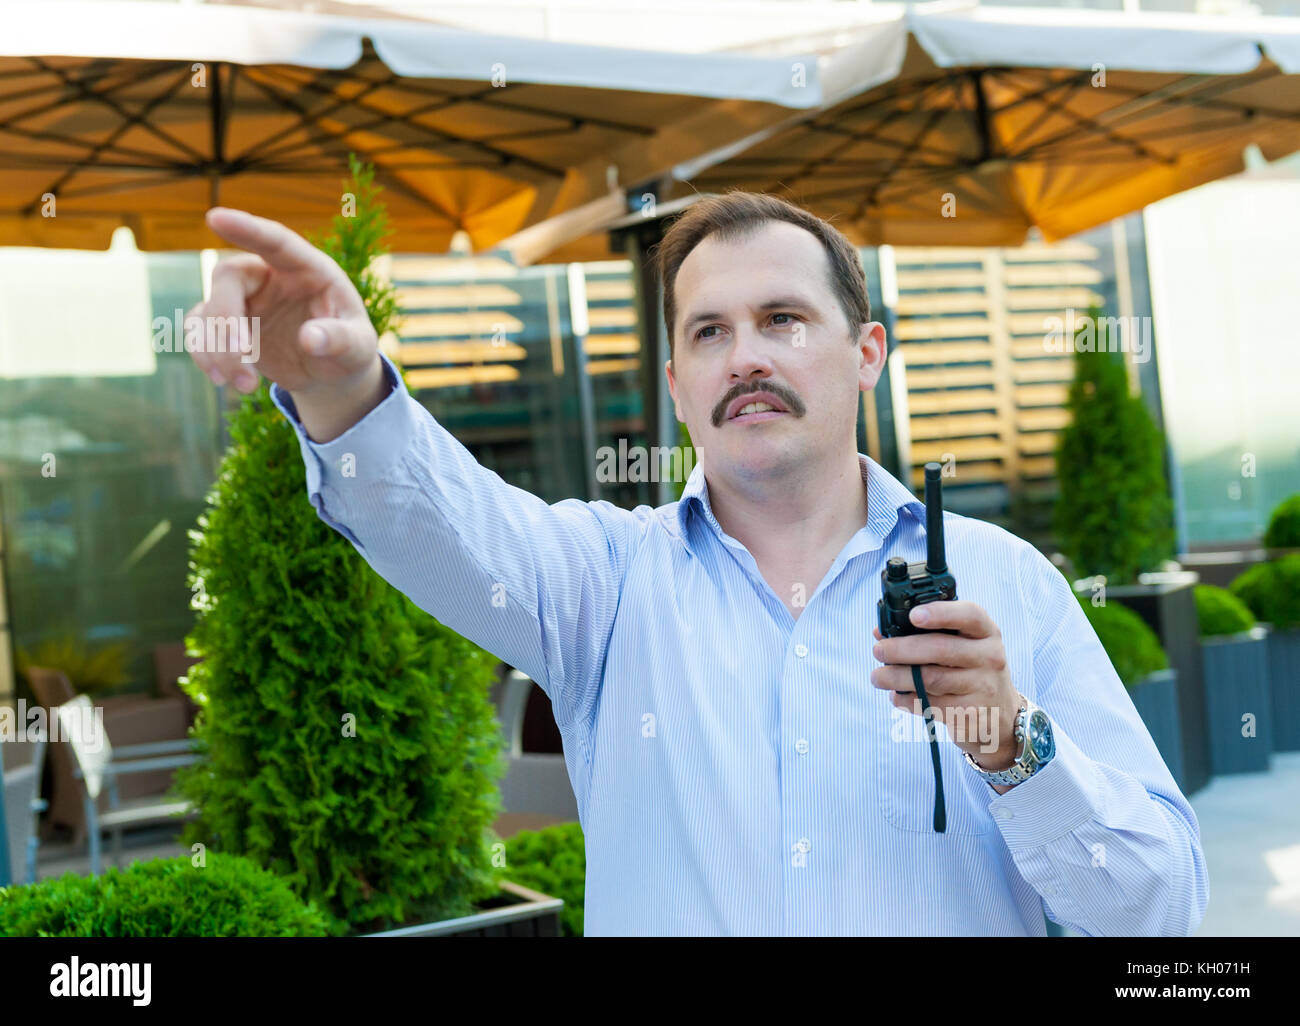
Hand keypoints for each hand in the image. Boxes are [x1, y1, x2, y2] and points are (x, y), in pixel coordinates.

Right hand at [184, 208, 378, 396]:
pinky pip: (200, 332)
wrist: (331, 371)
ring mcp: (245, 299)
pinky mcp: (227, 325)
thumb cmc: (349, 348)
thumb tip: (311, 338)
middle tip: (242, 357)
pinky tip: (226, 380)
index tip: (215, 217)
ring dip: (216, 348)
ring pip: (209, 309)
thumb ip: (340, 340)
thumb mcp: (358, 347)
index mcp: (306, 268)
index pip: (275, 241)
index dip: (246, 228)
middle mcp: (269, 276)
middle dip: (227, 319)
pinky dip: (205, 356)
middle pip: (228, 277)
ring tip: (245, 385)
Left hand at [870, 600, 1021, 773]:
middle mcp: (990, 657)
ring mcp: (983, 687)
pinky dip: (907, 700)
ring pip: (931, 679)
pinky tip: (896, 696)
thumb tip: (880, 632)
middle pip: (941, 648)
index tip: (913, 615)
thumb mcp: (961, 647)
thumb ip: (926, 635)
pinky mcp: (971, 714)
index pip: (969, 615)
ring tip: (878, 677)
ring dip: (897, 677)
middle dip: (902, 649)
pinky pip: (931, 705)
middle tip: (878, 650)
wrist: (1001, 716)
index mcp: (987, 632)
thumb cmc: (970, 671)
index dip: (940, 613)